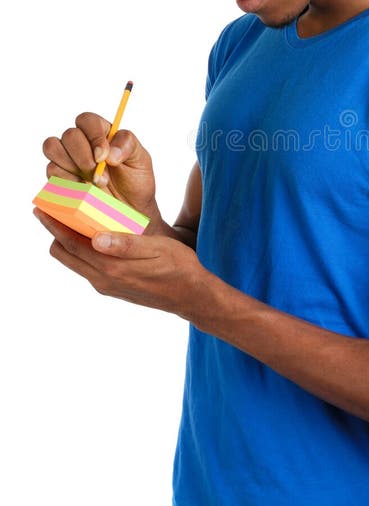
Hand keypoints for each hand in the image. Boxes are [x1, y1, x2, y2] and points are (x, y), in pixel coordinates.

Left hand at [34, 208, 213, 318]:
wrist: (191, 296)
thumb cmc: (178, 267)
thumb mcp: (156, 250)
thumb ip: (126, 245)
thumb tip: (95, 239)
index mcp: (111, 268)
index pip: (72, 244)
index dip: (54, 225)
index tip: (40, 209)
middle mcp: (103, 280)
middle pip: (66, 254)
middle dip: (55, 232)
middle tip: (49, 210)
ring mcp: (107, 286)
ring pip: (75, 262)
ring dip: (67, 241)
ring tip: (68, 218)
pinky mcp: (113, 287)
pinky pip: (88, 267)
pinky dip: (81, 250)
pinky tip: (91, 235)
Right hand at [42, 111, 157, 219]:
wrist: (130, 208)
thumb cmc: (135, 180)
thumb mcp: (141, 159)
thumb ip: (128, 145)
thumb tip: (109, 152)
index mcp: (101, 132)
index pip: (88, 120)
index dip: (93, 136)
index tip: (103, 157)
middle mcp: (81, 142)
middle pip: (70, 135)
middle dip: (84, 156)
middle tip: (100, 176)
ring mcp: (68, 158)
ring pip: (52, 147)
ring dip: (72, 166)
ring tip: (91, 183)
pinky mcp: (59, 176)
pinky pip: (51, 170)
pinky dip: (66, 180)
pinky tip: (82, 189)